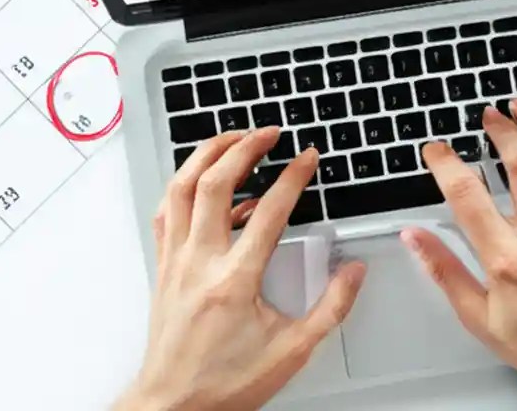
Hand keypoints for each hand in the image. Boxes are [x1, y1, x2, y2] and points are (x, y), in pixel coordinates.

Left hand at [117, 128, 366, 410]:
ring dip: (206, 155)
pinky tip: (202, 182)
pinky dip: (184, 186)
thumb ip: (331, 307)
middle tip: (268, 133)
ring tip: (232, 139)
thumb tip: (353, 272)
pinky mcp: (163, 267)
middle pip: (215, 183)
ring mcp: (176, 261)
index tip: (307, 158)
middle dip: (244, 147)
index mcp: (235, 280)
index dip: (293, 176)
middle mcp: (199, 262)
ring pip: (181, 189)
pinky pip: (166, 212)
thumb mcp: (293, 351)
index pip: (270, 210)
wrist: (171, 406)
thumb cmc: (224, 384)